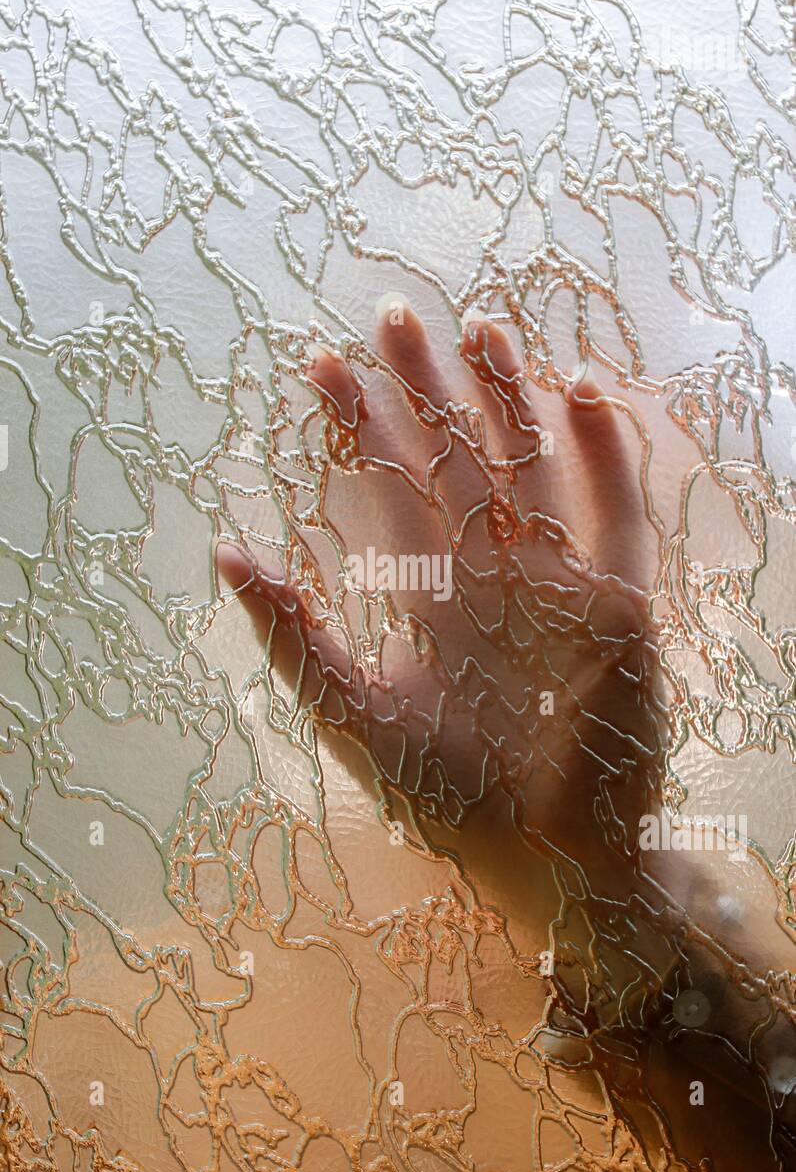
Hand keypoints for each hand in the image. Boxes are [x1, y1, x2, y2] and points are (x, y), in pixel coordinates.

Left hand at [216, 297, 670, 1019]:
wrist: (543, 856)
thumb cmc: (447, 797)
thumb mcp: (353, 713)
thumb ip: (294, 636)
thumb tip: (226, 551)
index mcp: (430, 596)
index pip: (391, 491)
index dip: (360, 430)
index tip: (322, 367)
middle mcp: (491, 575)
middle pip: (457, 460)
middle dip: (427, 391)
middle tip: (394, 316)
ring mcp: (555, 582)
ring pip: (531, 468)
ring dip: (509, 401)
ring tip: (481, 329)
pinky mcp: (616, 600)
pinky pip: (614, 513)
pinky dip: (603, 454)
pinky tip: (579, 390)